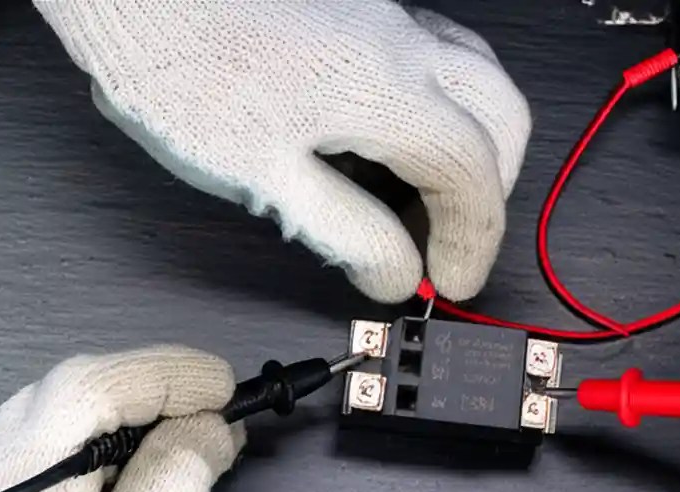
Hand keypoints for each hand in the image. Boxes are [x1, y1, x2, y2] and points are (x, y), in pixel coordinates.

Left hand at [0, 347, 243, 491]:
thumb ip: (173, 488)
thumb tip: (207, 430)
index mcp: (9, 477)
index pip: (95, 382)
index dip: (167, 372)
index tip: (218, 384)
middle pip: (71, 393)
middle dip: (146, 399)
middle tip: (205, 423)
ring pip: (48, 416)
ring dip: (112, 428)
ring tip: (158, 466)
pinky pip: (23, 444)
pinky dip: (74, 452)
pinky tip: (102, 491)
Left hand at [34, 0, 531, 303]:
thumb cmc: (179, 67)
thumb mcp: (264, 179)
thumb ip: (346, 234)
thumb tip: (393, 272)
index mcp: (388, 91)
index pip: (473, 176)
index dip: (473, 239)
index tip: (451, 277)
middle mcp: (402, 43)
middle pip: (500, 119)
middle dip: (488, 189)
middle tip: (447, 240)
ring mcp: (384, 17)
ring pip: (472, 78)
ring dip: (468, 143)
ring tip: (418, 197)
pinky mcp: (356, 9)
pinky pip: (432, 56)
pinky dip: (435, 107)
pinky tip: (383, 139)